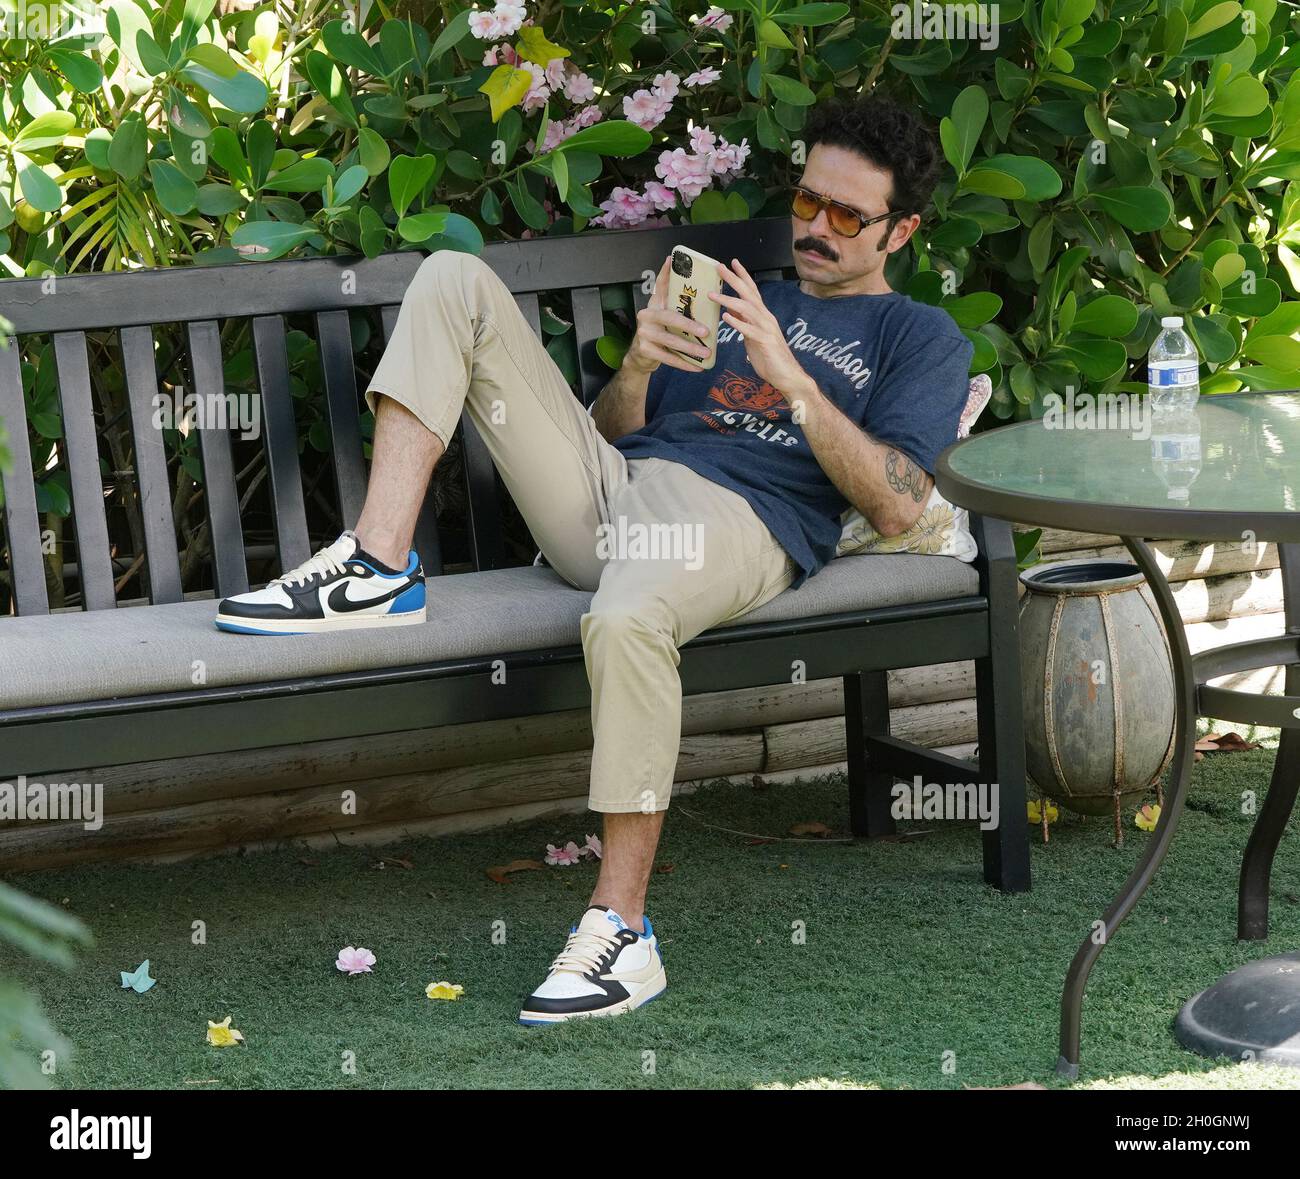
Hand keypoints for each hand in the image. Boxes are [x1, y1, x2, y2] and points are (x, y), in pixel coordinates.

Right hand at [623, 254, 713, 374]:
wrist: (640, 357)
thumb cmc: (659, 332)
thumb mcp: (664, 315)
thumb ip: (676, 303)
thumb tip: (701, 289)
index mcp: (654, 304)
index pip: (659, 285)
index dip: (665, 272)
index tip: (671, 259)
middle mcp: (646, 316)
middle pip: (669, 318)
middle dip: (689, 325)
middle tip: (706, 331)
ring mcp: (644, 333)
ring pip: (670, 340)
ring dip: (690, 348)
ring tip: (706, 353)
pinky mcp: (645, 350)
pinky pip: (668, 358)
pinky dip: (684, 363)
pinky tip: (697, 367)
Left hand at [709, 257, 809, 399]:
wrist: (787, 376)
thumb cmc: (770, 358)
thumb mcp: (752, 338)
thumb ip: (744, 324)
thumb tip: (731, 313)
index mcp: (762, 316)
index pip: (752, 291)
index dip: (742, 276)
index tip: (732, 262)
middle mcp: (766, 318)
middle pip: (748, 294)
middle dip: (733, 279)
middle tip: (719, 267)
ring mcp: (766, 329)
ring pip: (747, 309)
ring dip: (729, 300)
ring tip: (712, 295)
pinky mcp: (765, 342)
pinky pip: (750, 330)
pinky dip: (738, 322)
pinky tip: (726, 317)